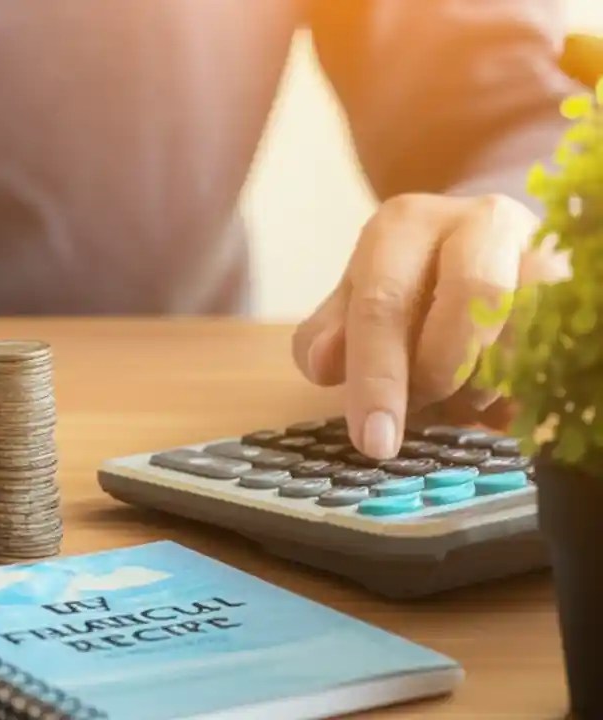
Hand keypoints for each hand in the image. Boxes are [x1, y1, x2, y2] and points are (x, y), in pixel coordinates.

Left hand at [291, 193, 568, 458]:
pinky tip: (502, 400)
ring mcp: (541, 246)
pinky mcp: (577, 279)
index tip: (375, 441)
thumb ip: (329, 333)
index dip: (378, 377)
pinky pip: (561, 343)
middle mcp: (479, 220)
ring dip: (488, 382)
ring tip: (459, 398)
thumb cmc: (408, 282)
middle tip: (425, 409)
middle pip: (474, 297)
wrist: (481, 241)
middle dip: (444, 371)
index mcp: (406, 224)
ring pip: (529, 321)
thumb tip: (324, 364)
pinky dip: (527, 385)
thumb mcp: (356, 301)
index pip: (385, 301)